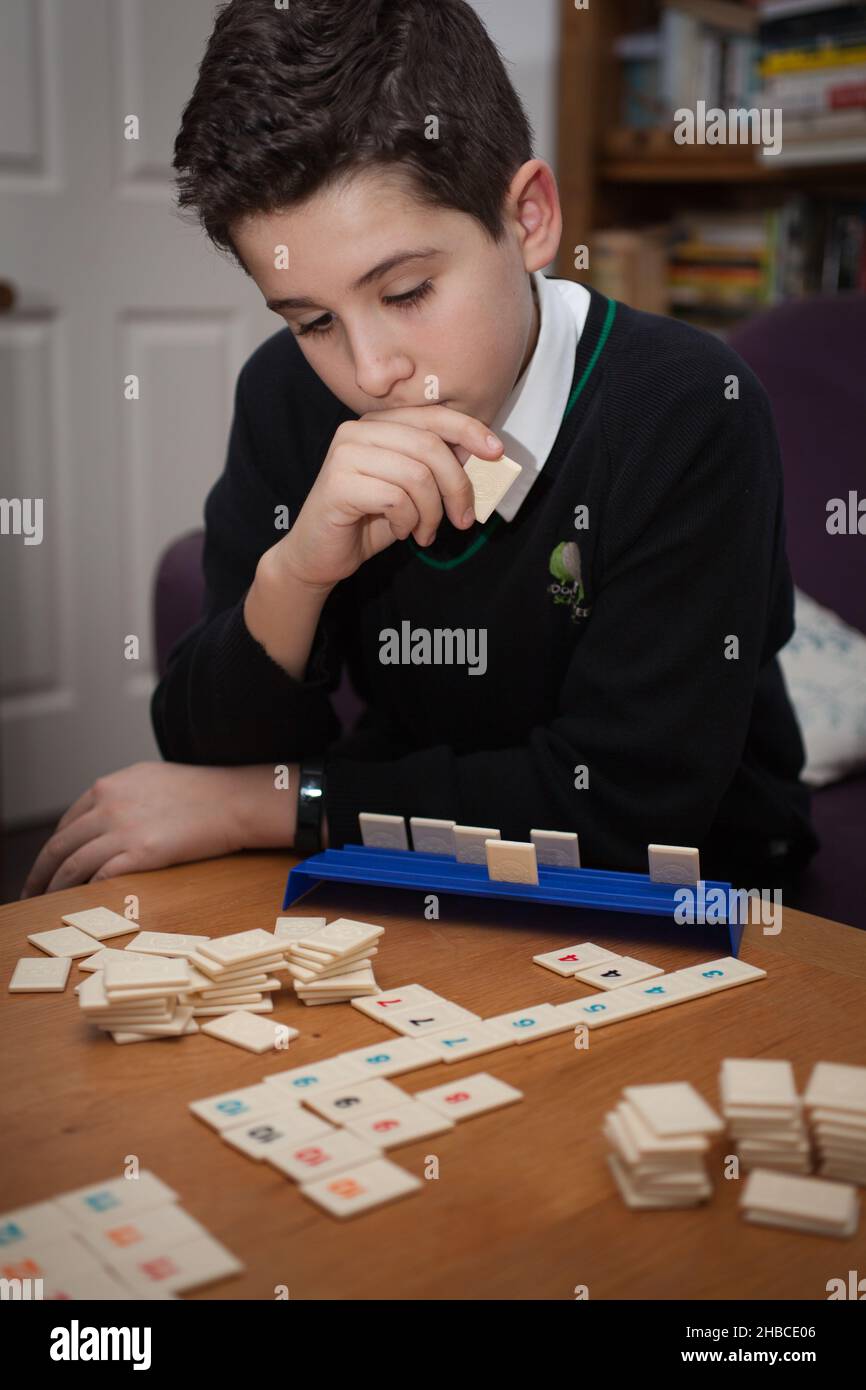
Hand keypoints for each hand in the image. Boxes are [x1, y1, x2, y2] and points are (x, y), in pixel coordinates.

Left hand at [20, 761, 277, 896]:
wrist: (233, 800)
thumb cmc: (201, 791)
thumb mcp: (151, 779)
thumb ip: (123, 795)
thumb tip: (106, 816)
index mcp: (109, 786)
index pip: (67, 823)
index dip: (53, 848)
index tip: (46, 866)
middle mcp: (108, 805)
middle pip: (60, 846)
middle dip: (40, 873)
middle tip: (31, 891)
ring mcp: (123, 830)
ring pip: (72, 865)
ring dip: (56, 888)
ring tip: (48, 904)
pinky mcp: (140, 854)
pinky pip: (99, 877)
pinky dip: (85, 891)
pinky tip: (82, 903)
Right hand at [277, 404, 503, 588]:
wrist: (319, 555)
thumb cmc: (368, 521)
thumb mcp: (411, 490)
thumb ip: (436, 468)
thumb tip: (482, 455)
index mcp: (378, 424)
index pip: (432, 416)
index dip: (469, 430)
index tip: (497, 453)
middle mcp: (357, 430)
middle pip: (430, 446)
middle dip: (457, 486)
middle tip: (463, 519)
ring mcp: (345, 454)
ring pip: (417, 475)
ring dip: (431, 512)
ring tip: (424, 532)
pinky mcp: (338, 483)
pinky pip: (396, 498)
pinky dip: (407, 522)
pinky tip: (399, 531)